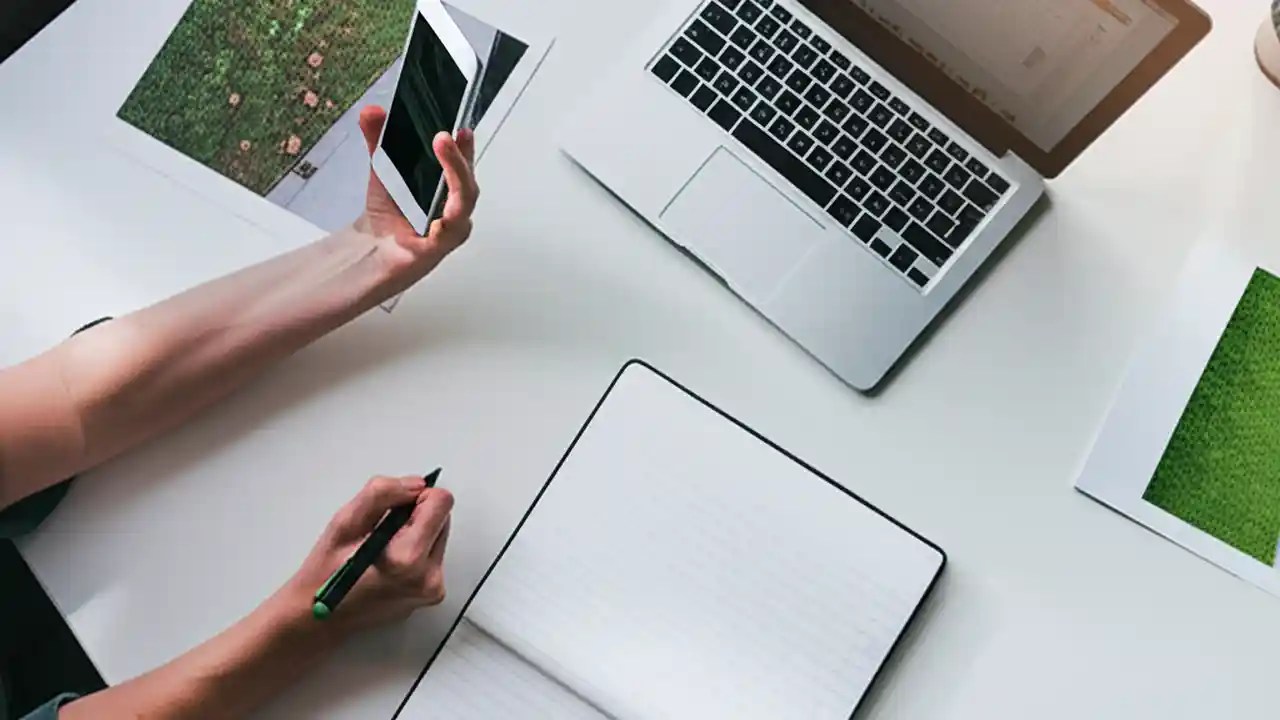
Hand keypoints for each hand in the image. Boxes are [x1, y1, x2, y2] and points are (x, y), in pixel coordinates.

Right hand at [277, 475, 453, 637]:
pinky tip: (389, 563)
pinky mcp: (432, 594)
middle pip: (443, 518)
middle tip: (382, 532)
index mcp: (407, 557)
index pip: (441, 502)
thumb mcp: (346, 521)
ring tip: (383, 549)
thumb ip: (383, 493)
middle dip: (415, 516)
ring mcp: (432, 589)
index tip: (396, 507)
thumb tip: (417, 484)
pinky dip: (416, 552)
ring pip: (438, 536)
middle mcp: (428, 577)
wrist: (320, 617)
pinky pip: (433, 557)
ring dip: (416, 534)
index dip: (418, 497)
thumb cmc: (327, 573)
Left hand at [355, 105, 479, 292]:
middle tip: (443, 136)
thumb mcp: (383, 169)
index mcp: (448, 188)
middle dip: (458, 158)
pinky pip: (449, 235)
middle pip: (467, 182)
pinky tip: (439, 218)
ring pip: (463, 204)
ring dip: (457, 179)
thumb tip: (371, 111)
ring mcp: (449, 229)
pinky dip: (447, 226)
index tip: (461, 127)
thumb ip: (379, 139)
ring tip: (444, 154)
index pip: (463, 164)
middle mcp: (454, 208)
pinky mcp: (437, 249)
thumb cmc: (388, 214)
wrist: (372, 250)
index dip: (465, 146)